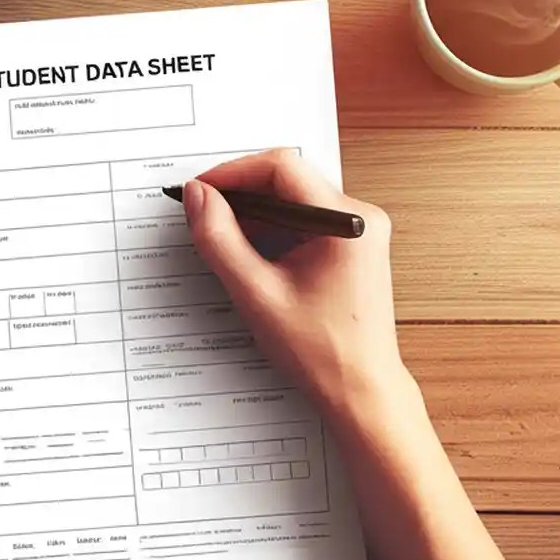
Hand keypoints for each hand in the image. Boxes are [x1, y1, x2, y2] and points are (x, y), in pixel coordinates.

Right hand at [182, 150, 406, 417]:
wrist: (361, 393)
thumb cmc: (322, 354)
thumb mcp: (257, 294)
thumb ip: (221, 240)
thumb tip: (198, 197)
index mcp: (347, 222)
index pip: (281, 167)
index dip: (233, 173)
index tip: (201, 190)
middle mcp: (361, 218)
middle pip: (288, 179)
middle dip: (241, 194)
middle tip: (204, 216)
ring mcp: (359, 232)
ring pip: (293, 200)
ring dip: (255, 214)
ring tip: (225, 242)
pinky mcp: (352, 246)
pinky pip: (304, 220)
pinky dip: (273, 231)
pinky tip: (251, 256)